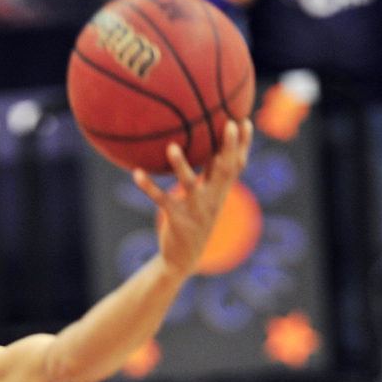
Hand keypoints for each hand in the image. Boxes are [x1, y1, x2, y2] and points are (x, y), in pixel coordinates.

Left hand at [133, 119, 252, 279]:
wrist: (182, 261)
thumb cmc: (192, 222)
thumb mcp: (204, 199)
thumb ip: (208, 175)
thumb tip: (207, 145)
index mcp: (219, 194)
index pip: (236, 166)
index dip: (243, 145)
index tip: (245, 120)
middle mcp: (211, 201)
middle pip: (223, 171)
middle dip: (228, 147)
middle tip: (229, 124)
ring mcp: (194, 212)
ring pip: (188, 185)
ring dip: (180, 165)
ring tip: (171, 146)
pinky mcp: (176, 221)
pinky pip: (161, 200)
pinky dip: (148, 187)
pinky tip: (136, 173)